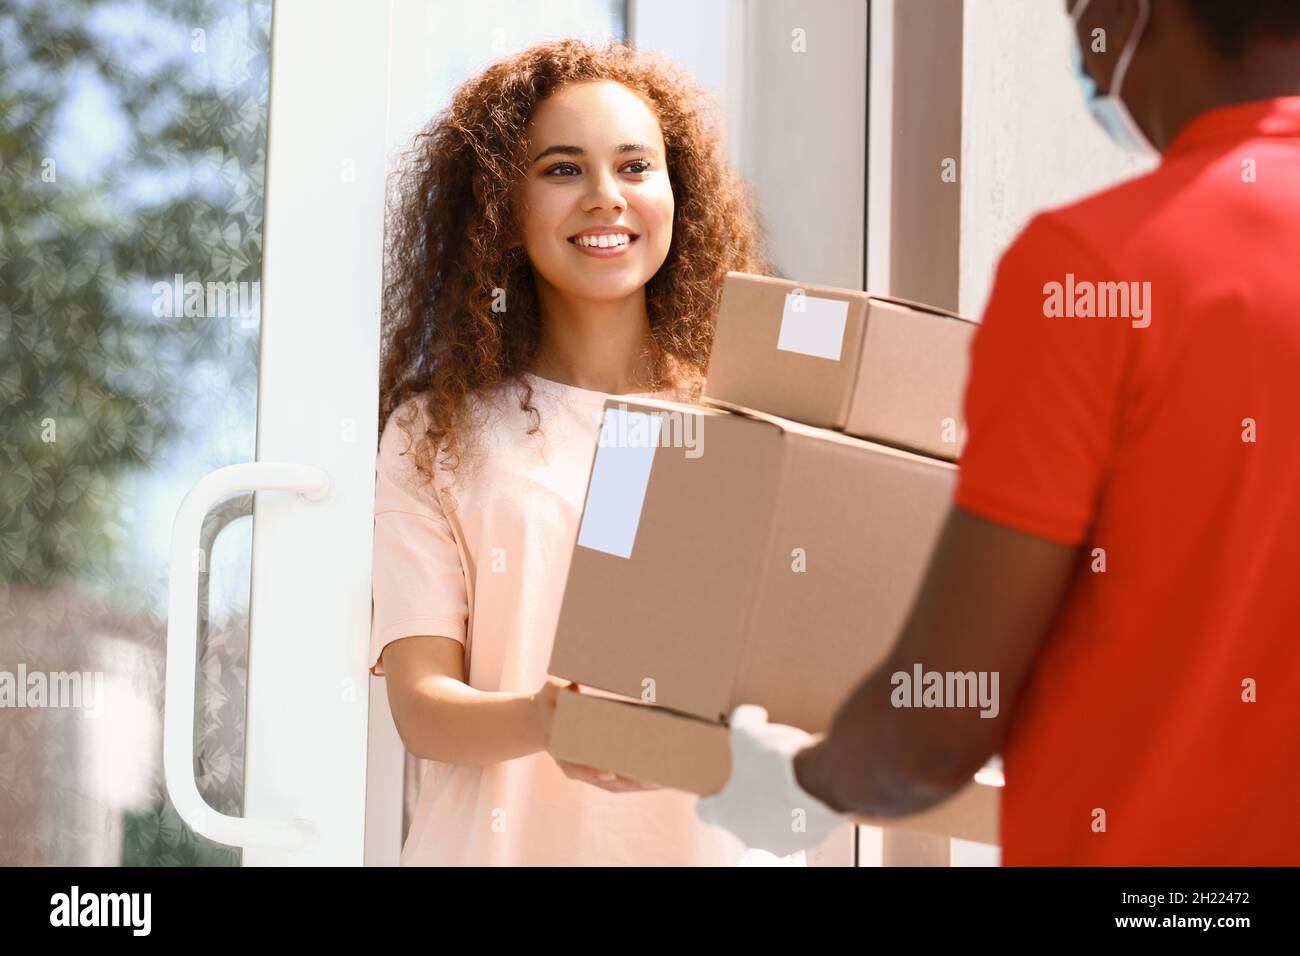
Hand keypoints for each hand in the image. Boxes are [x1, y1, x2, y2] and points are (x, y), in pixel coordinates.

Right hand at [530, 678, 660, 792]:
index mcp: (560, 750)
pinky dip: (638, 783)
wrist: (542, 720)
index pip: (576, 766)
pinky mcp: (599, 771)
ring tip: (665, 781)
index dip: (591, 771)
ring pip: (616, 784)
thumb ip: (558, 688)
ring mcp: (588, 771)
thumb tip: (573, 683)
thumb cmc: (550, 702)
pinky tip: (658, 780)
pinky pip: (620, 782)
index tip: (609, 773)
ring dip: (639, 785)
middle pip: (605, 779)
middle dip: (629, 780)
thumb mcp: (550, 692)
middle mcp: (575, 766)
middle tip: (654, 778)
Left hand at [696, 704, 843, 855]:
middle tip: (761, 772)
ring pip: (776, 823)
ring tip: (789, 777)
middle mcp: (753, 837)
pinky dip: (805, 808)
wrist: (822, 780)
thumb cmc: (775, 761)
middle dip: (752, 796)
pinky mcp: (813, 838)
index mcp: (727, 815)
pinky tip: (810, 785)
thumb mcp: (748, 730)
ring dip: (780, 805)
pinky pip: (804, 823)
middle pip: (745, 817)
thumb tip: (751, 714)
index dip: (710, 797)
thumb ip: (742, 719)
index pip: (706, 812)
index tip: (719, 785)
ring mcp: (785, 842)